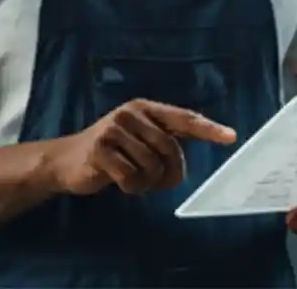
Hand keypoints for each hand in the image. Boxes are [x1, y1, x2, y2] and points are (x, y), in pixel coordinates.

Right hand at [51, 99, 235, 195]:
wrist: (66, 160)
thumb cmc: (111, 151)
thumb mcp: (139, 138)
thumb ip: (166, 138)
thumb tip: (201, 143)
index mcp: (145, 108)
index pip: (183, 118)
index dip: (208, 128)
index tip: (230, 137)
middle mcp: (131, 114)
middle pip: (170, 148)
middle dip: (169, 172)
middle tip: (161, 182)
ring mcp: (113, 130)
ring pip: (151, 165)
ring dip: (147, 182)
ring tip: (134, 180)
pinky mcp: (100, 150)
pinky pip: (131, 177)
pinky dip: (131, 188)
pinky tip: (121, 183)